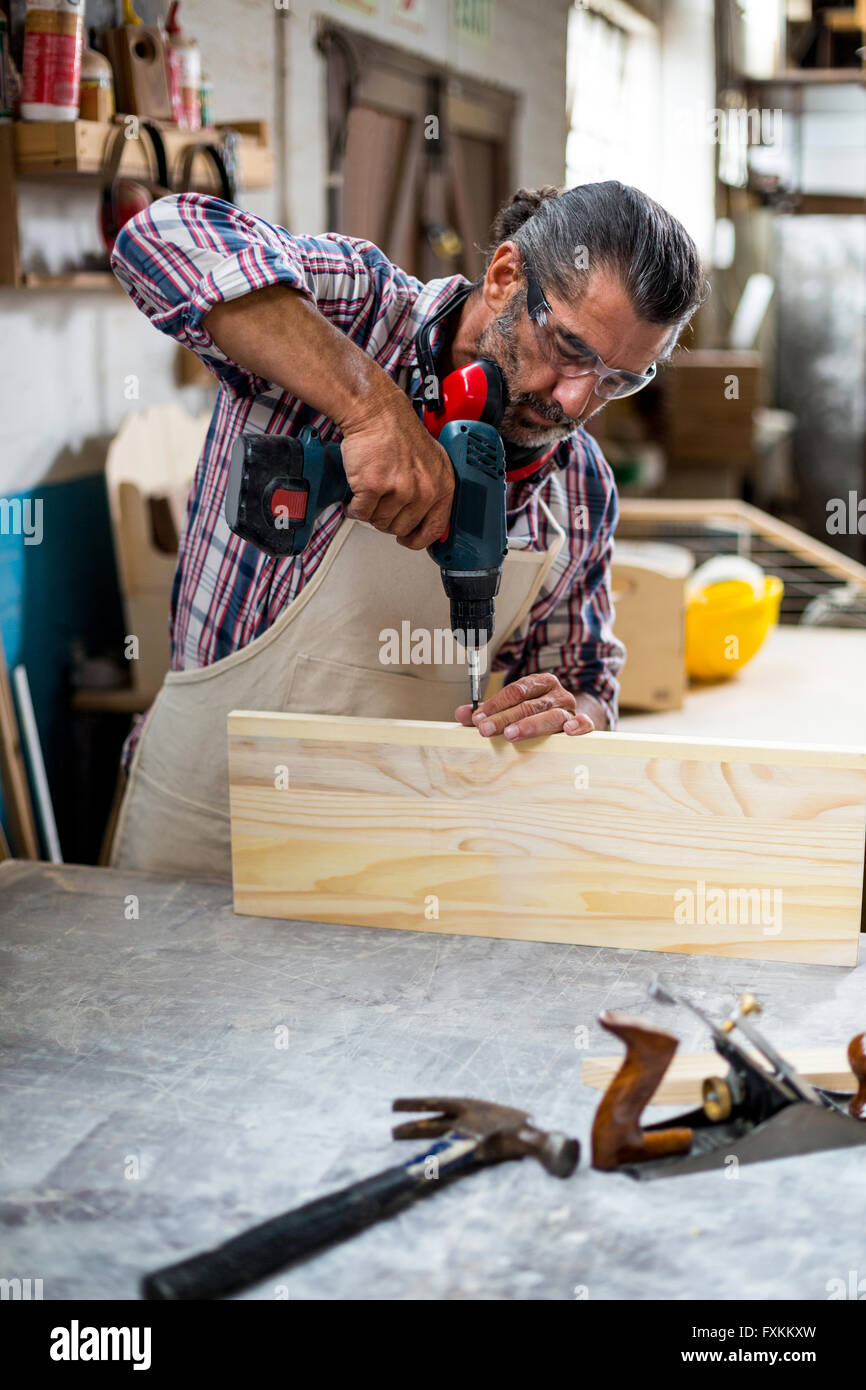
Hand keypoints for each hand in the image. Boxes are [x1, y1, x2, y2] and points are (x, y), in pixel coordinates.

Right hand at [340, 387, 454, 550]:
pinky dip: (354, 508)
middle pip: (401, 528)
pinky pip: (361, 513)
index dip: (418, 540)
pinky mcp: (374, 487)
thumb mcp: (432, 461)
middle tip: (380, 504)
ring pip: (380, 522)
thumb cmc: (399, 432)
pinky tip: (355, 496)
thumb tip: (426, 518)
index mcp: (442, 486)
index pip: (434, 529)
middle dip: (386, 520)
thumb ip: (432, 490)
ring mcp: (399, 490)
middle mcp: (424, 490)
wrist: (376, 412)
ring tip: (369, 494)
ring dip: (370, 512)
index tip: (408, 540)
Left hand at [455, 673, 601, 741]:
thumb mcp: (513, 708)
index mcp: (539, 683)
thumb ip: (488, 711)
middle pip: (528, 705)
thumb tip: (460, 714)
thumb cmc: (538, 713)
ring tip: (511, 734)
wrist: (573, 718)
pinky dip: (578, 725)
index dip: (495, 704)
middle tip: (485, 729)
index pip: (515, 691)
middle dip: (504, 718)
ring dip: (530, 725)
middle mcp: (556, 693)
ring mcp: (570, 708)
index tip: (477, 718)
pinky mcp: (584, 722)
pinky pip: (584, 723)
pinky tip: (568, 730)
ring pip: (550, 716)